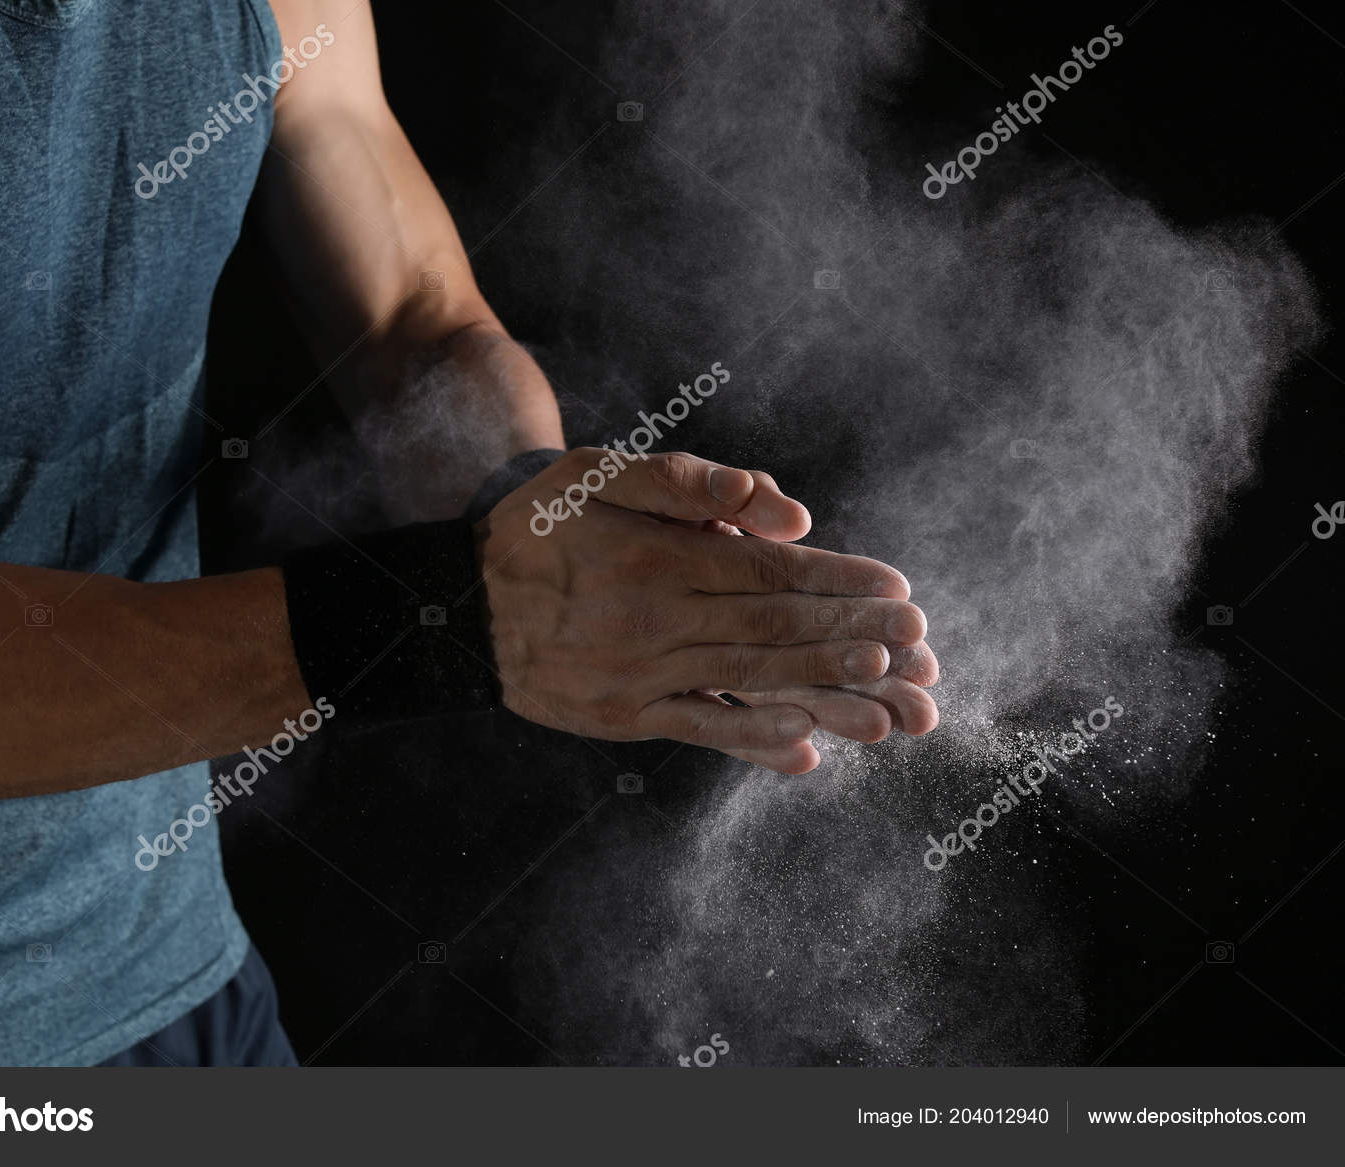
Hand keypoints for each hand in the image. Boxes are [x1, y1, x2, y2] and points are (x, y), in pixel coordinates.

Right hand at [475, 449, 932, 772]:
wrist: (457, 604)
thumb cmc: (537, 523)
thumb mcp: (598, 473)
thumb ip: (688, 484)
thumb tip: (782, 508)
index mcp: (661, 557)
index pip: (770, 572)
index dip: (839, 585)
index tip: (901, 594)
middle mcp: (659, 621)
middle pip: (776, 631)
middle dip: (854, 639)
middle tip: (920, 649)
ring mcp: (644, 677)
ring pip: (752, 683)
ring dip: (828, 694)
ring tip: (892, 703)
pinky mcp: (627, 716)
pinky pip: (702, 729)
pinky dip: (756, 740)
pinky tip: (807, 750)